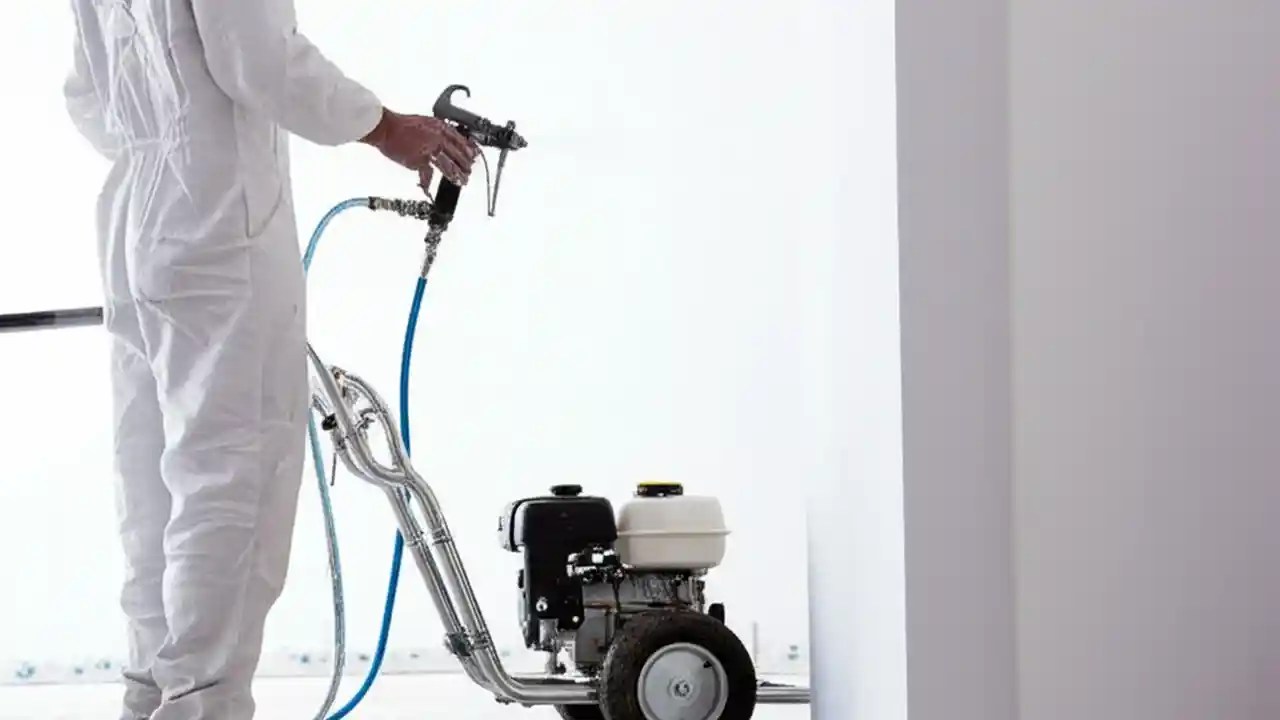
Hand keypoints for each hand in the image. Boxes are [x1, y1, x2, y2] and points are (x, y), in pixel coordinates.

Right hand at [361, 109, 478, 187]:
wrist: (386, 128)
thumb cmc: (401, 125)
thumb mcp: (425, 123)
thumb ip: (437, 132)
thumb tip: (445, 143)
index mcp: (440, 128)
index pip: (460, 141)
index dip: (469, 150)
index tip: (473, 157)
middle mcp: (438, 139)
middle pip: (458, 155)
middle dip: (466, 165)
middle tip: (468, 172)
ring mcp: (431, 150)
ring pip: (449, 167)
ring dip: (456, 176)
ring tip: (461, 181)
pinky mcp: (421, 161)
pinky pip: (428, 175)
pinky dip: (426, 183)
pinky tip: (428, 189)